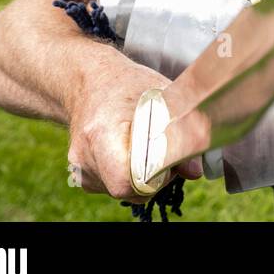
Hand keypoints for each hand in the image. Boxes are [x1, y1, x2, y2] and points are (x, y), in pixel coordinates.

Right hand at [67, 59, 202, 202]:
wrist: (90, 82)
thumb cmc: (127, 85)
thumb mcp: (162, 96)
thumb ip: (183, 132)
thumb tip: (194, 171)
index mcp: (102, 133)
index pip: (125, 180)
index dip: (153, 178)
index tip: (167, 160)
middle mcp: (85, 155)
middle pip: (126, 188)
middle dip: (153, 178)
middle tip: (165, 152)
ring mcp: (80, 168)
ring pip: (121, 190)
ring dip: (142, 177)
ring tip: (148, 147)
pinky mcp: (82, 175)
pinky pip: (112, 186)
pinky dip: (129, 175)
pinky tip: (133, 152)